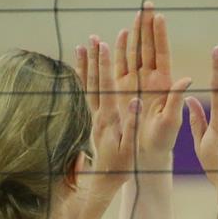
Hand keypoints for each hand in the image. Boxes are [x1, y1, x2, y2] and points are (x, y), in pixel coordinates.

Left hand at [78, 33, 131, 183]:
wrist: (104, 180)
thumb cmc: (121, 166)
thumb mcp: (129, 147)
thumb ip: (133, 123)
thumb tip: (136, 99)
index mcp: (109, 118)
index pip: (106, 86)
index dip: (104, 66)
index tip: (104, 46)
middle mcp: (98, 114)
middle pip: (95, 81)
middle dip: (94, 58)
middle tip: (93, 38)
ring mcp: (93, 116)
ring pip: (88, 85)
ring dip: (86, 64)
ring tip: (83, 44)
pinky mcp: (92, 119)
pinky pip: (86, 94)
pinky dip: (83, 78)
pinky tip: (80, 66)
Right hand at [80, 4, 191, 179]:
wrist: (144, 153)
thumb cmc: (162, 140)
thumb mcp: (171, 120)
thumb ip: (177, 99)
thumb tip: (188, 79)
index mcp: (163, 83)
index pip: (161, 53)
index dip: (159, 35)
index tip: (159, 16)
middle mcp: (148, 79)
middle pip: (147, 47)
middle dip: (146, 26)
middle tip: (147, 4)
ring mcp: (134, 82)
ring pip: (132, 53)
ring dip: (132, 35)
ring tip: (133, 16)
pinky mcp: (120, 89)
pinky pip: (116, 66)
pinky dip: (114, 52)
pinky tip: (114, 38)